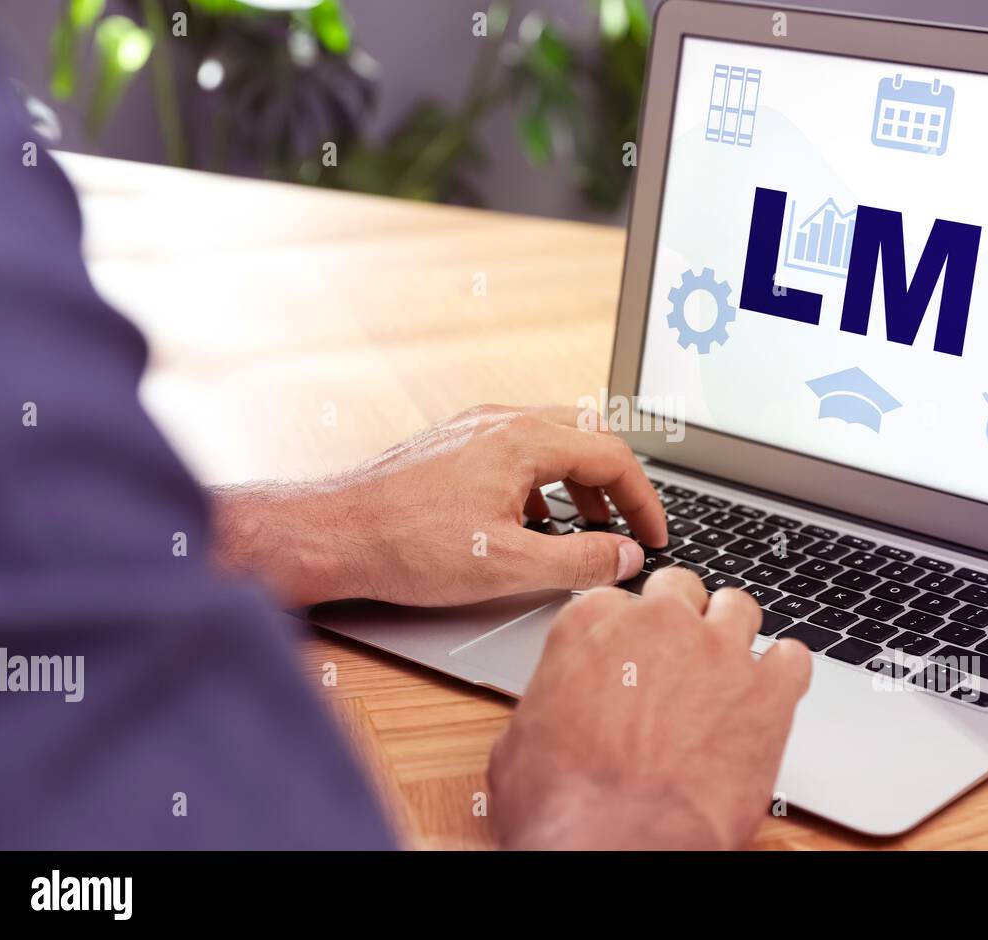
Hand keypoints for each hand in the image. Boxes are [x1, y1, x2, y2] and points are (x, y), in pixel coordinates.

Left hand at [209, 404, 667, 606]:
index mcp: (524, 440)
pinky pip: (517, 449)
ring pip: (552, 440)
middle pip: (587, 436)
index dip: (645, 500)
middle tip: (629, 526)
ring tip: (588, 526)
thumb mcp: (509, 565)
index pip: (613, 455)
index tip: (654, 535)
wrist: (333, 534)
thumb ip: (579, 560)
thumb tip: (626, 557)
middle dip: (617, 483)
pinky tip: (530, 520)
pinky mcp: (453, 444)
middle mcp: (501, 421)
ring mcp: (474, 427)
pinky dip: (542, 481)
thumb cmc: (409, 546)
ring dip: (580, 481)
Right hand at [488, 568, 811, 849]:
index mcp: (591, 626)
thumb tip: (559, 713)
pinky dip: (784, 674)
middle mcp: (657, 624)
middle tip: (678, 657)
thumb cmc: (560, 803)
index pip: (616, 598)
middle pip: (679, 588)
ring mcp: (717, 651)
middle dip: (680, 616)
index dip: (626, 628)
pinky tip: (769, 698)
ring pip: (738, 608)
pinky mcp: (767, 691)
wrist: (615, 843)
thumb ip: (553, 699)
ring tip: (726, 673)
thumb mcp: (522, 739)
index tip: (631, 652)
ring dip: (732, 635)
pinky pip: (793, 658)